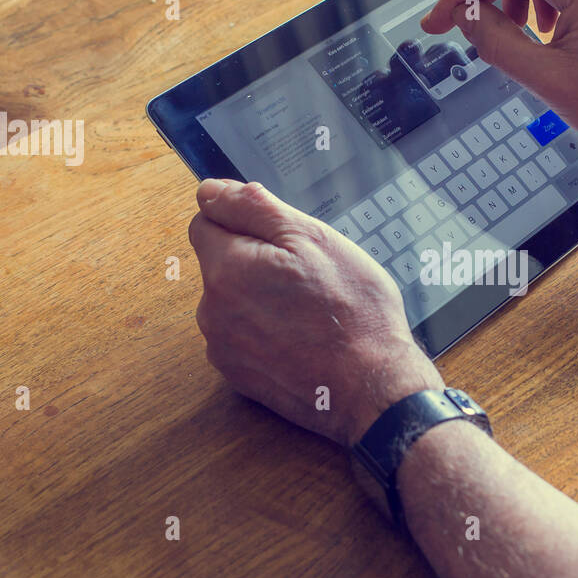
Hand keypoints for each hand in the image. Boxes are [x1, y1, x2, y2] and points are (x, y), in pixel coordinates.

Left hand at [189, 179, 443, 445]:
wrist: (372, 388)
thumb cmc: (353, 313)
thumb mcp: (313, 238)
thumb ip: (252, 207)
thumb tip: (210, 190)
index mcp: (226, 269)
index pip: (205, 221)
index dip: (246, 222)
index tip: (282, 240)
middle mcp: (212, 310)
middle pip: (220, 263)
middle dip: (254, 262)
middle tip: (306, 276)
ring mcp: (223, 347)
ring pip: (232, 301)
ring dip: (259, 298)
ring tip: (307, 311)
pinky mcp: (237, 376)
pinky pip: (241, 337)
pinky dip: (264, 332)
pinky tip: (300, 337)